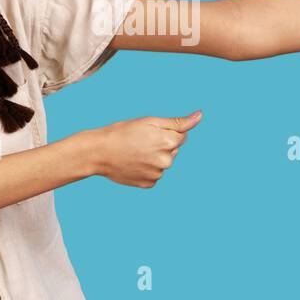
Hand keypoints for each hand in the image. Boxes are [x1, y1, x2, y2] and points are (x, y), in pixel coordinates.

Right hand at [86, 111, 202, 187]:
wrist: (99, 152)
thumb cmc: (123, 132)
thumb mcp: (150, 121)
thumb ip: (178, 122)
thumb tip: (199, 115)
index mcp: (169, 143)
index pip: (181, 135)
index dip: (165, 131)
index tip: (150, 132)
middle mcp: (166, 161)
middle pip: (173, 150)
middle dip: (161, 144)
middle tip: (140, 141)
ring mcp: (157, 174)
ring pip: (163, 162)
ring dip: (154, 157)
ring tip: (134, 152)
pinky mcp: (149, 184)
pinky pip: (154, 174)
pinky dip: (147, 168)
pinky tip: (134, 163)